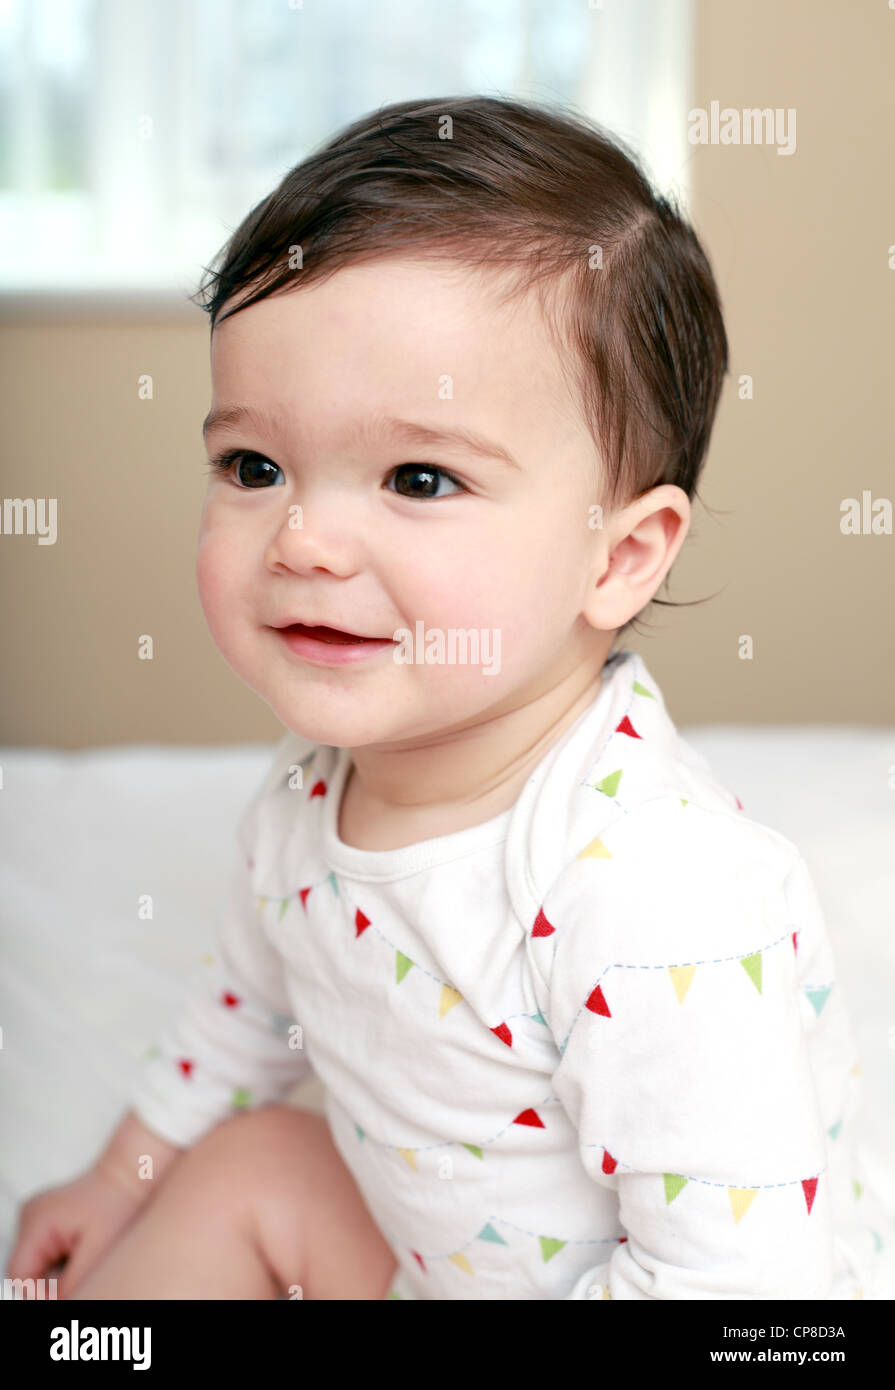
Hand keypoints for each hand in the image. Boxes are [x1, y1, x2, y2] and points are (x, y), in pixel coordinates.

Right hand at [5, 1165, 150, 1299]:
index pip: (20, 1276)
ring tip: (86, 1264)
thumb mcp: (97, 1251)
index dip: (39, 1296)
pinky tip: (84, 1255)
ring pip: (37, 1264)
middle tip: (81, 1282)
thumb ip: (70, 1283)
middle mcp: (32, 1215)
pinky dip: (61, 1263)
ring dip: (56, 1275)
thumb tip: (54, 1303)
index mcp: (38, 1221)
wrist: (136, 1174)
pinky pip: (47, 1253)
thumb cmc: (122, 1204)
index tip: (66, 1298)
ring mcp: (39, 1216)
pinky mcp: (51, 1219)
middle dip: (49, 1285)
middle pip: (27, 1270)